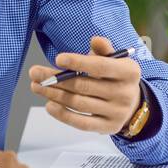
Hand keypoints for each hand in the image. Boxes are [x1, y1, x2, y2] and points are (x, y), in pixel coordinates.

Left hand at [29, 35, 143, 136]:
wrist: (132, 104)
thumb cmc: (115, 76)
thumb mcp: (115, 60)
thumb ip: (103, 50)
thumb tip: (95, 40)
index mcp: (129, 71)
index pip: (101, 67)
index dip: (78, 62)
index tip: (58, 59)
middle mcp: (125, 93)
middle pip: (83, 86)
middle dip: (55, 79)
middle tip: (34, 73)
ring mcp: (117, 113)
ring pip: (78, 103)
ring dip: (53, 95)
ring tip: (36, 87)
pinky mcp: (108, 128)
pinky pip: (81, 123)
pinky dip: (63, 114)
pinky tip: (49, 105)